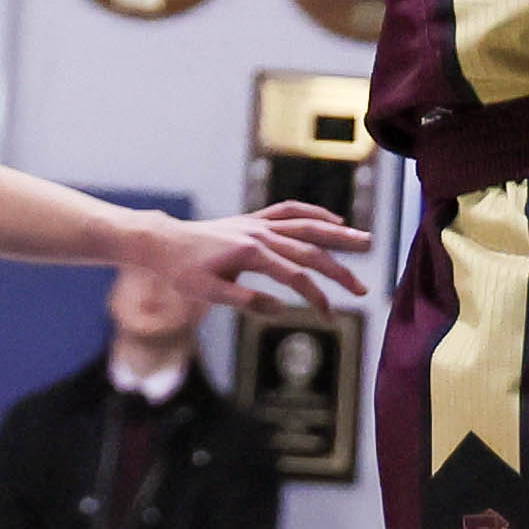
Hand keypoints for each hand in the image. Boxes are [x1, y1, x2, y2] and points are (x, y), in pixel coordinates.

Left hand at [113, 199, 367, 328]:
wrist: (164, 243)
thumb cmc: (183, 272)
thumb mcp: (209, 294)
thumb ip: (246, 301)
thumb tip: (281, 309)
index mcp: (251, 253)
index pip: (296, 277)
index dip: (317, 298)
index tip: (328, 317)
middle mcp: (259, 234)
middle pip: (310, 250)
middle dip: (339, 271)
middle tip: (363, 290)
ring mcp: (258, 224)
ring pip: (306, 225)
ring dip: (337, 234)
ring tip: (365, 240)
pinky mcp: (254, 220)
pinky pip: (289, 211)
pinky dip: (313, 214)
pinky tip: (333, 221)